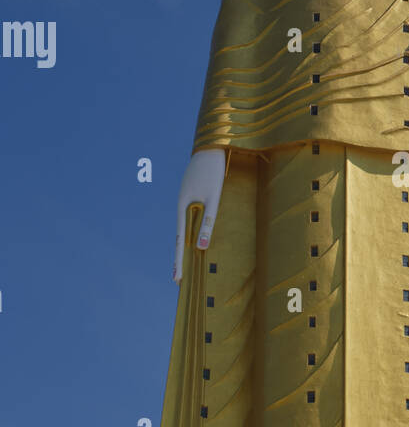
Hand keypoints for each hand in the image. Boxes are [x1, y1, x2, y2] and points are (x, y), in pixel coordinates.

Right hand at [174, 149, 225, 282]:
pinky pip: (190, 218)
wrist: (211, 147)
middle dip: (180, 258)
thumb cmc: (213, 171)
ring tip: (186, 264)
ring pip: (184, 228)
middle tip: (178, 280)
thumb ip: (208, 221)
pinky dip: (190, 231)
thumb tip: (202, 247)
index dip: (179, 260)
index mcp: (183, 207)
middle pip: (180, 237)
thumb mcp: (214, 197)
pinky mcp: (191, 195)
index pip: (180, 241)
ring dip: (186, 246)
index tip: (176, 279)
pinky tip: (194, 239)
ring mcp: (185, 200)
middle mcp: (181, 206)